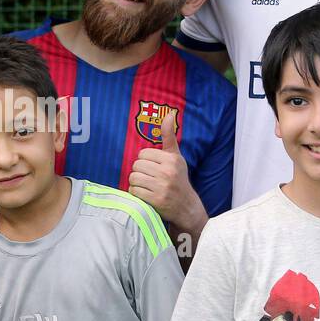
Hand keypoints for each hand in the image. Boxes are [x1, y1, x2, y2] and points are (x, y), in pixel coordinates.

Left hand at [128, 111, 202, 227]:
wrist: (186, 206)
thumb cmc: (178, 178)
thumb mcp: (176, 157)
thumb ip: (169, 136)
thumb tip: (169, 114)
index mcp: (171, 159)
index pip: (142, 154)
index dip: (144, 161)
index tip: (152, 168)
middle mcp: (168, 172)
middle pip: (136, 165)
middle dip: (139, 172)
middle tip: (148, 178)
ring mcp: (162, 187)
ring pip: (133, 178)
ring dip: (136, 183)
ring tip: (146, 186)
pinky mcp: (156, 200)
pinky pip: (134, 191)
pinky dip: (136, 193)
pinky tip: (145, 194)